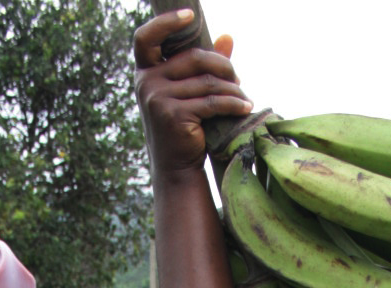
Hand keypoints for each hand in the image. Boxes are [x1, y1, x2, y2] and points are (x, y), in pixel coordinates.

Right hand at [134, 12, 252, 175]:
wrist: (176, 168)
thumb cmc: (183, 128)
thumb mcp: (190, 92)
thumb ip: (204, 65)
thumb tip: (228, 37)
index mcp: (145, 72)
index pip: (145, 38)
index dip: (166, 22)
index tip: (190, 15)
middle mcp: (146, 83)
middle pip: (194, 58)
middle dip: (222, 66)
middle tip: (239, 78)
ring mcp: (157, 99)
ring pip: (207, 82)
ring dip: (232, 88)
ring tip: (245, 97)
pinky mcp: (174, 115)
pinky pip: (212, 101)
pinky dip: (233, 104)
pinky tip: (245, 107)